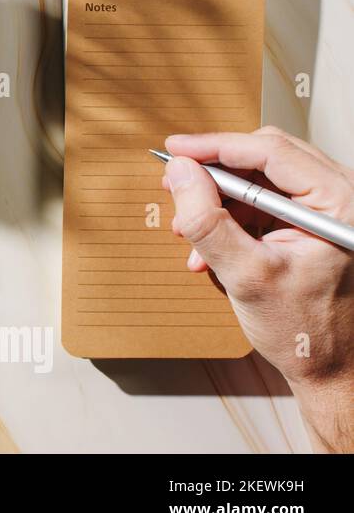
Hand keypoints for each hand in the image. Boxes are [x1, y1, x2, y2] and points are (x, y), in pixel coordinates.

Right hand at [163, 127, 353, 451]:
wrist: (327, 366)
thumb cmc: (303, 329)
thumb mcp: (244, 275)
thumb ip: (207, 221)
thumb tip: (179, 173)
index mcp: (339, 204)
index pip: (271, 153)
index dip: (216, 146)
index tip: (175, 148)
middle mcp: (339, 199)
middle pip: (266, 158)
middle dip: (214, 174)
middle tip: (176, 183)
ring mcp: (325, 210)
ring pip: (260, 178)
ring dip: (218, 201)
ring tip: (191, 232)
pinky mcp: (310, 222)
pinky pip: (263, 201)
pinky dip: (230, 218)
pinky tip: (210, 247)